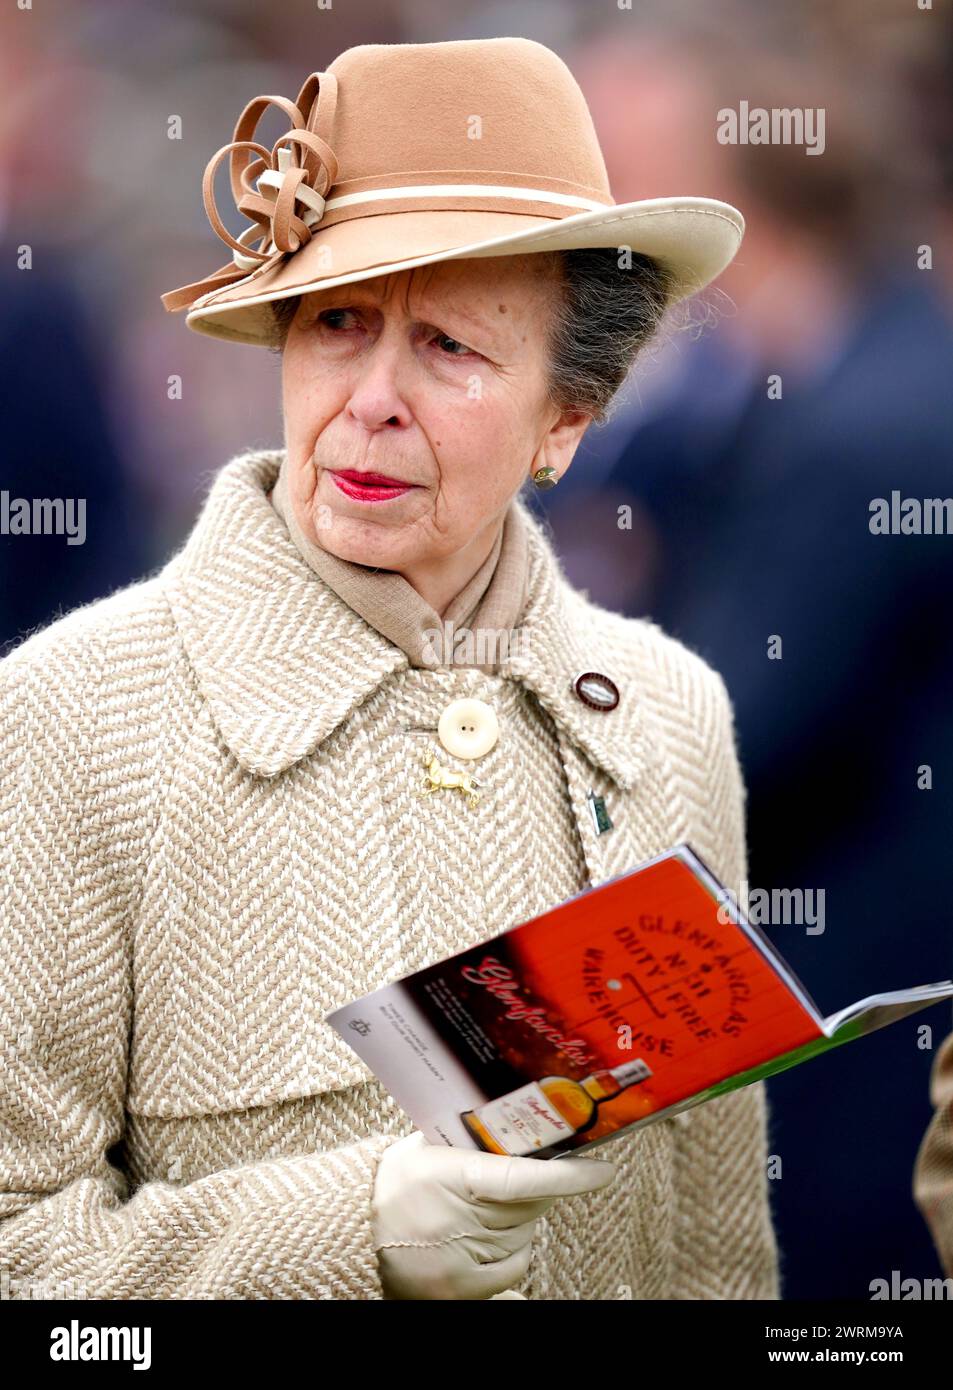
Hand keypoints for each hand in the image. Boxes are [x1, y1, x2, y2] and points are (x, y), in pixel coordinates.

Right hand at [371, 1129, 617, 1298]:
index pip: (524, 1178)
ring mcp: (462, 1262)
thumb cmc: (394, 1181)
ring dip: (519, 1221)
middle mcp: (461, 1224)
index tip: (604, 1171)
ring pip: (527, 1236)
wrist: (353, 1230)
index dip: (569, 1175)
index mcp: (455, 1179)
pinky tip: (483, 1237)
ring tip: (479, 1210)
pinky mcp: (463, 1291)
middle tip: (508, 1180)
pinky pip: (515, 1267)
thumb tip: (525, 1124)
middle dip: (533, 1191)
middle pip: (532, 1207)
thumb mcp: (429, 1146)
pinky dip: (511, 1251)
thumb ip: (474, 1139)